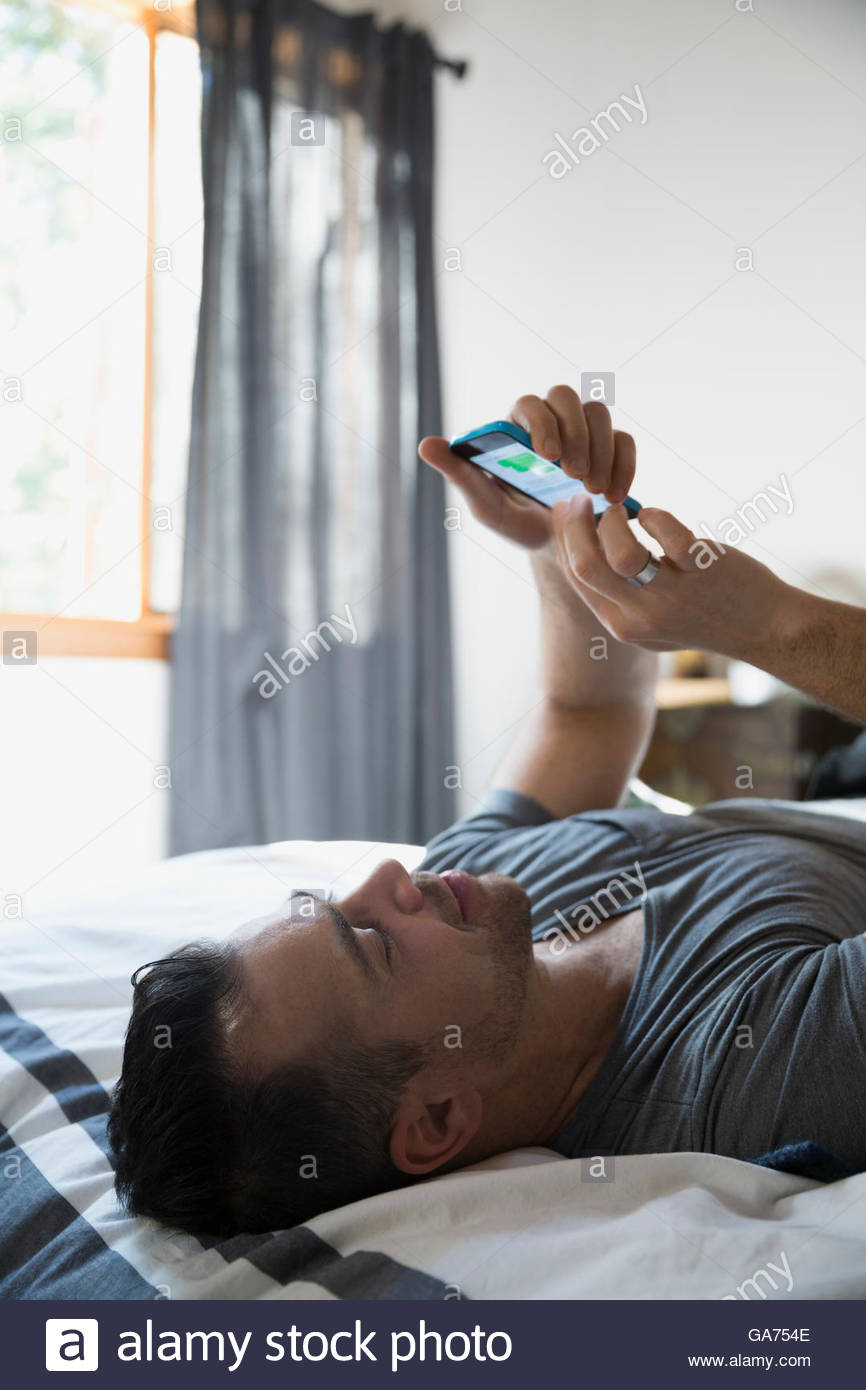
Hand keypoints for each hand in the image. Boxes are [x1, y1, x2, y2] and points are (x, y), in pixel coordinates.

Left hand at [418, 386, 635, 551]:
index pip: (528, 404)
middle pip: (566, 397)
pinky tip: (613, 497)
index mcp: (517, 428)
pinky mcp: (614, 450)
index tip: (549, 456)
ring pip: (599, 413)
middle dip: (574, 432)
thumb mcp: (485, 507)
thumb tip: (426, 444)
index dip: (541, 422)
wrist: (557, 549)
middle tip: (572, 474)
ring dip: (599, 450)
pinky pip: (625, 441)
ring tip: (592, 490)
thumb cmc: (515, 523)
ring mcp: (586, 433)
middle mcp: (552, 421)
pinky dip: (623, 467)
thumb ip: (460, 475)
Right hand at [552, 493, 791, 660]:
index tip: (565, 511)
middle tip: (582, 499)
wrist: (763, 629)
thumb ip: (616, 595)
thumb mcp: (650, 621)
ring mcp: (674, 596)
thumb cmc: (703, 615)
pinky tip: (655, 516)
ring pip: (620, 555)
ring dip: (613, 522)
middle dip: (574, 525)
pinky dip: (655, 516)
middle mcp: (642, 616)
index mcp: (621, 625)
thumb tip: (579, 545)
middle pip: (585, 566)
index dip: (563, 538)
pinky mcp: (704, 572)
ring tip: (622, 510)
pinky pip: (668, 535)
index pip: (575, 577)